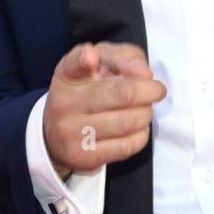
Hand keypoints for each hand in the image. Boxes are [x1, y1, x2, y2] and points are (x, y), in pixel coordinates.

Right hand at [43, 41, 166, 178]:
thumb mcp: (99, 63)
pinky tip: (136, 128)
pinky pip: (127, 146)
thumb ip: (123, 57)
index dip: (89, 59)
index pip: (75, 62)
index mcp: (67, 74)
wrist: (56, 134)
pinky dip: (141, 134)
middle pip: (122, 93)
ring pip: (129, 122)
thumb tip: (143, 72)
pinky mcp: (84, 156)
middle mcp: (65, 102)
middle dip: (150, 90)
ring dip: (146, 114)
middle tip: (157, 90)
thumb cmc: (88, 90)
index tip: (95, 59)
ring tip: (144, 110)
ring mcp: (72, 132)